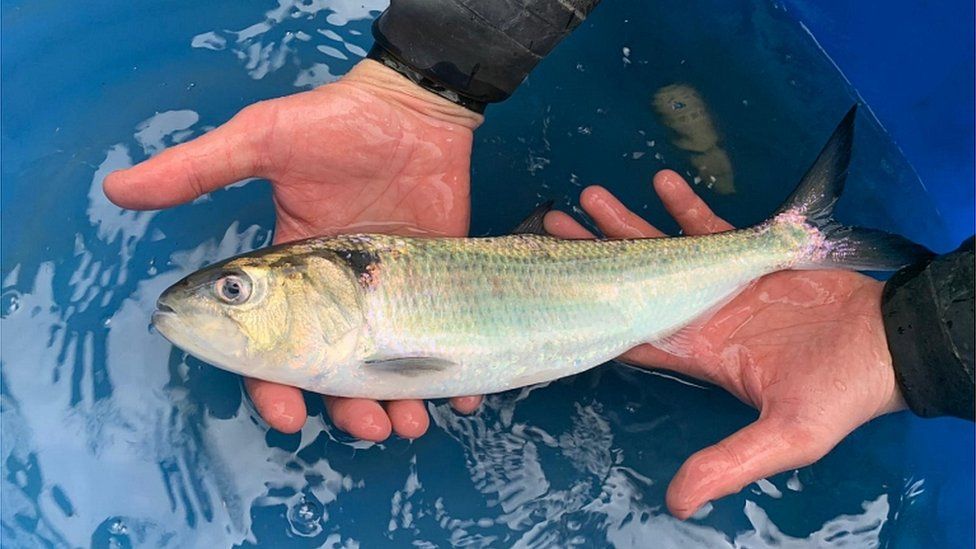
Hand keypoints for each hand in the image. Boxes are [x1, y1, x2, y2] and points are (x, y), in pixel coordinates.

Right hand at [105, 60, 483, 440]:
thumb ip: (198, 170)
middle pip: (337, 376)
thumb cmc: (334, 122)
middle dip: (348, 411)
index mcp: (291, 278)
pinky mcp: (434, 285)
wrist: (412, 107)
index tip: (285, 415)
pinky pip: (443, 342)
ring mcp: (390, 295)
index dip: (273, 388)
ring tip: (409, 423)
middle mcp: (340, 298)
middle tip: (369, 427)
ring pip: (390, 371)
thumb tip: (116, 190)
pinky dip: (455, 380)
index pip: (274, 350)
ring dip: (398, 406)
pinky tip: (463, 399)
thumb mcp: (262, 142)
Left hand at [544, 170, 905, 518]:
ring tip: (591, 197)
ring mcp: (721, 283)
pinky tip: (661, 183)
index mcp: (697, 353)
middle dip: (594, 256)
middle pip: (631, 283)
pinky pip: (711, 227)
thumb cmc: (841, 393)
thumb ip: (729, 462)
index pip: (630, 336)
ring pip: (663, 249)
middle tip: (554, 227)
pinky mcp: (750, 257)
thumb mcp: (787, 437)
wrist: (892, 346)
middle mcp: (700, 316)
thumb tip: (676, 505)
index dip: (592, 316)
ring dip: (629, 224)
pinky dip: (686, 206)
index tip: (554, 293)